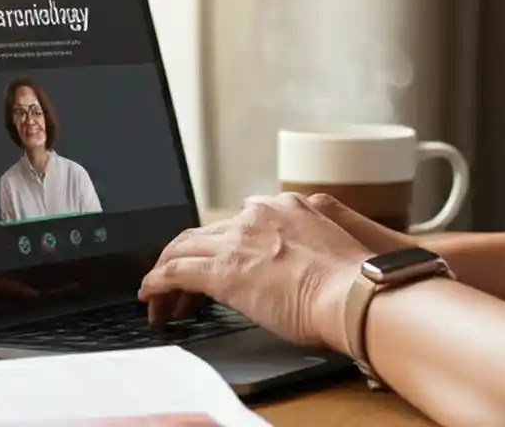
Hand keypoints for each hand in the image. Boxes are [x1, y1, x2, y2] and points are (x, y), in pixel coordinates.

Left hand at [137, 193, 406, 351]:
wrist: (354, 292)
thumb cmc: (355, 283)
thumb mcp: (333, 250)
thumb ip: (312, 249)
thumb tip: (307, 271)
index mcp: (289, 207)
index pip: (240, 222)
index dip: (223, 245)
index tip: (219, 262)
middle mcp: (259, 215)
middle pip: (207, 232)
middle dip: (189, 257)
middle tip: (180, 284)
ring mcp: (238, 240)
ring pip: (183, 248)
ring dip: (166, 271)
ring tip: (158, 295)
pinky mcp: (222, 270)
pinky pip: (174, 272)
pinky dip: (156, 284)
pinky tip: (149, 297)